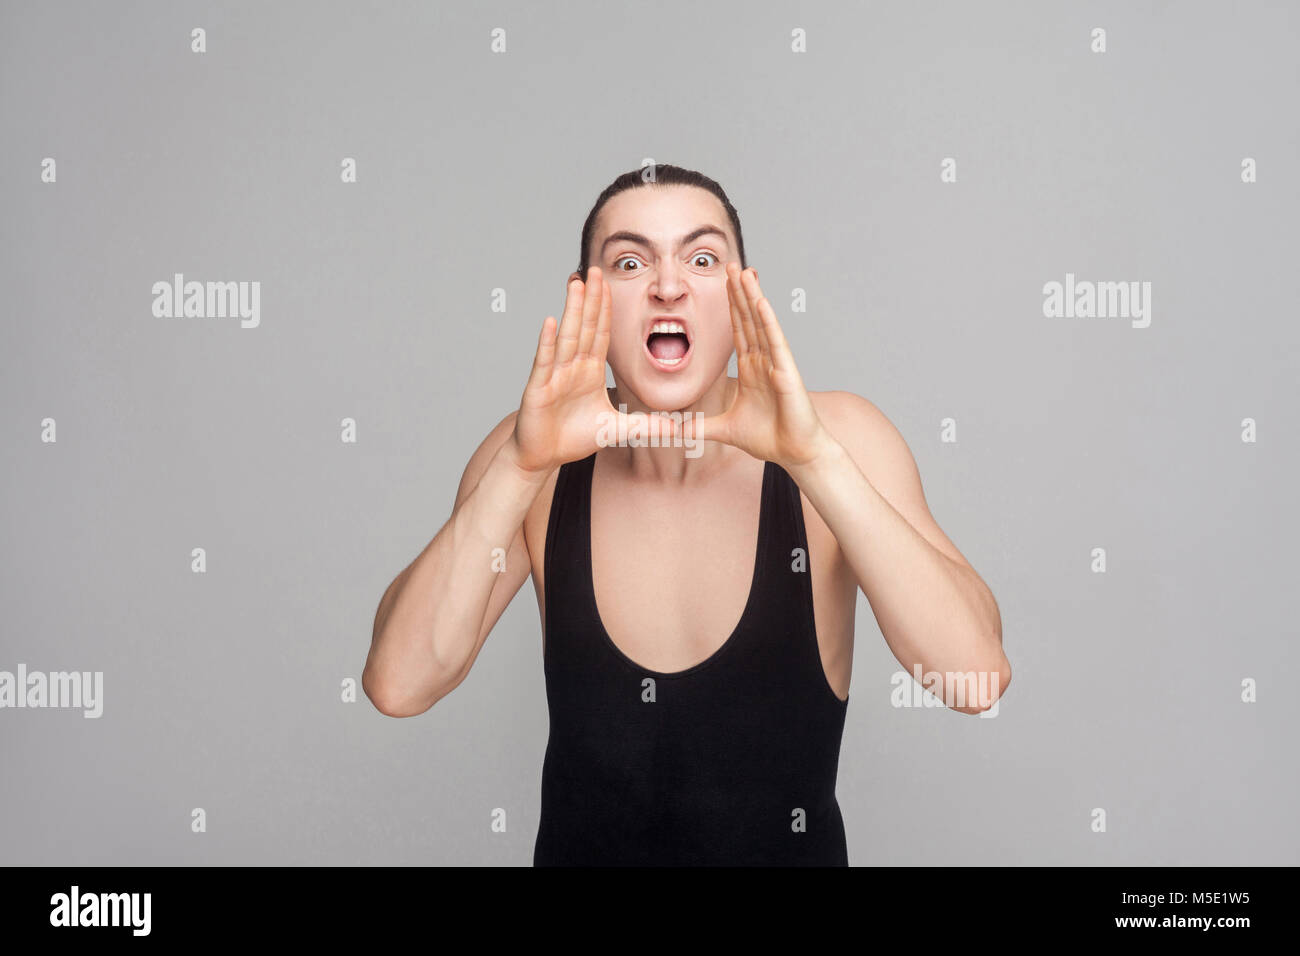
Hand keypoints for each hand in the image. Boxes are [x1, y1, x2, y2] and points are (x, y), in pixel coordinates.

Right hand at [509, 267, 676, 474]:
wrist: (542, 457)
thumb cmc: (573, 437)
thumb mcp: (617, 430)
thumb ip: (646, 426)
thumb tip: (677, 429)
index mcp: (589, 372)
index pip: (601, 334)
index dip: (606, 310)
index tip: (610, 285)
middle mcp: (572, 367)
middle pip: (585, 327)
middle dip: (592, 299)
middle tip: (597, 270)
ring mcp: (554, 375)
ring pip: (567, 337)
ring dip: (572, 310)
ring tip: (577, 283)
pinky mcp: (538, 388)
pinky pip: (545, 361)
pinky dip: (548, 342)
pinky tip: (551, 321)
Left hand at [684, 263, 832, 469]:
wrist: (795, 454)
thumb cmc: (768, 439)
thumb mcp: (723, 430)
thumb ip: (697, 427)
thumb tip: (672, 432)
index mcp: (751, 369)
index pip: (737, 331)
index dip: (729, 307)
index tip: (721, 283)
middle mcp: (764, 361)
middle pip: (748, 319)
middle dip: (738, 292)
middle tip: (729, 265)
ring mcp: (777, 364)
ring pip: (761, 324)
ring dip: (752, 297)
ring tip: (744, 271)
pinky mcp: (788, 372)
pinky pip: (776, 342)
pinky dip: (768, 321)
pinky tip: (761, 301)